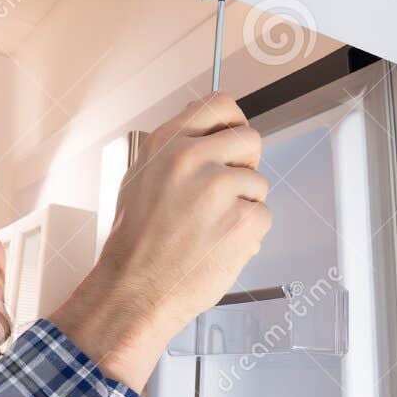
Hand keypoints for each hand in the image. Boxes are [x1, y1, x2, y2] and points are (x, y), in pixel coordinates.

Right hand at [49, 94, 270, 390]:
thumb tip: (204, 120)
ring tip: (208, 229)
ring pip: (257, 183)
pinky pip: (263, 215)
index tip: (231, 142)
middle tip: (222, 195)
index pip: (219, 105)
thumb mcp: (141, 177)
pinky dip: (247, 233)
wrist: (133, 291)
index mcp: (166, 143)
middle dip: (244, 166)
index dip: (232, 124)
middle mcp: (192, 158)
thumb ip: (175, 147)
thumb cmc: (135, 242)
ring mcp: (219, 188)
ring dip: (243, 206)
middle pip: (249, 139)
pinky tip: (218, 246)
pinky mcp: (243, 220)